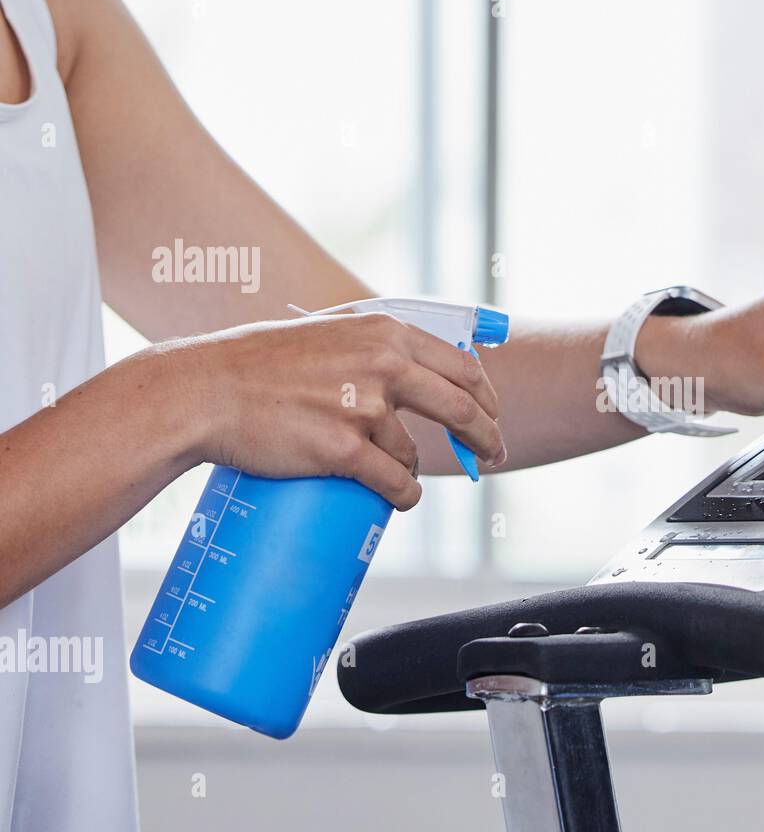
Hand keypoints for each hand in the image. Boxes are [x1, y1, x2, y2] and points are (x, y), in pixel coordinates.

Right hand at [156, 313, 506, 509]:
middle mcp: (383, 364)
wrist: (202, 392)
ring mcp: (364, 408)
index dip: (486, 397)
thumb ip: (375, 347)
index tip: (492, 416)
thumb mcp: (330, 334)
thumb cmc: (258, 365)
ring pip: (413, 453)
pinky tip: (401, 499)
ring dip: (408, 469)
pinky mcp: (343, 450)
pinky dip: (403, 495)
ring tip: (385, 472)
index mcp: (385, 333)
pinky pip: (394, 483)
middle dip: (485, 437)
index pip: (462, 367)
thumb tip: (422, 373)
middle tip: (492, 455)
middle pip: (463, 408)